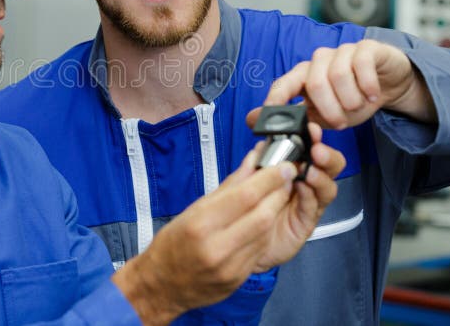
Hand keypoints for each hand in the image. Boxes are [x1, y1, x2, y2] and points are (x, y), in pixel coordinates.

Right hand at [112, 125, 344, 324]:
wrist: (161, 285)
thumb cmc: (172, 244)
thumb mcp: (192, 210)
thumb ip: (227, 188)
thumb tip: (252, 163)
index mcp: (201, 224)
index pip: (245, 196)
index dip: (270, 179)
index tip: (283, 167)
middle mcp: (216, 247)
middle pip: (262, 215)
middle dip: (279, 193)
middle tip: (288, 177)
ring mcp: (230, 267)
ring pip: (266, 233)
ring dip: (276, 211)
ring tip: (279, 196)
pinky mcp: (238, 279)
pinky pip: (260, 250)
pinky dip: (266, 232)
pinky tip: (265, 221)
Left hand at [247, 123, 344, 270]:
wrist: (240, 242)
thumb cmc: (247, 208)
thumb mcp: (245, 183)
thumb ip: (254, 165)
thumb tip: (261, 145)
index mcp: (292, 169)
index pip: (310, 149)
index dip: (313, 138)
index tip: (311, 129)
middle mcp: (305, 183)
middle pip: (329, 166)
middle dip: (326, 155)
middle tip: (317, 150)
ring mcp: (308, 202)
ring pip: (327, 186)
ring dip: (321, 175)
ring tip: (310, 170)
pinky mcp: (306, 221)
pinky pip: (315, 206)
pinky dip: (311, 195)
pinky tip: (303, 188)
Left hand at [248, 40, 435, 129]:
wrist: (388, 84)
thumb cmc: (352, 98)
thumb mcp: (322, 115)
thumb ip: (294, 119)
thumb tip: (253, 120)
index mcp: (304, 76)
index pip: (283, 84)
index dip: (276, 99)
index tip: (274, 117)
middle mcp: (319, 60)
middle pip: (315, 83)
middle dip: (329, 110)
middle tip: (339, 124)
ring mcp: (343, 51)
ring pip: (338, 76)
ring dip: (350, 100)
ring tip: (357, 107)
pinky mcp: (366, 48)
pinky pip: (362, 65)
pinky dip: (368, 87)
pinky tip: (372, 96)